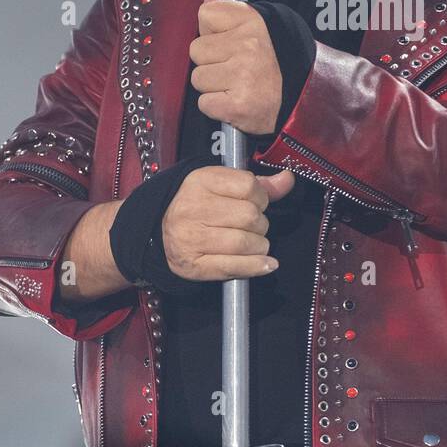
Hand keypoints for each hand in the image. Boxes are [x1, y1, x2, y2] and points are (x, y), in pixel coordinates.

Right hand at [162, 164, 295, 279]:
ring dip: (259, 245)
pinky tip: (266, 263)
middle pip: (250, 216)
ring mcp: (191, 238)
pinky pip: (234, 266)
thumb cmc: (197, 206)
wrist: (159, 232)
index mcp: (201, 181)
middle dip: (260, 223)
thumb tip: (287, 180)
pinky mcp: (194, 265)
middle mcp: (192, 208)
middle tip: (252, 226)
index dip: (261, 197)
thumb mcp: (222, 186)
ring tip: (253, 242)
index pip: (249, 186)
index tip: (256, 203)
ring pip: (245, 242)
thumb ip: (258, 184)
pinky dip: (256, 266)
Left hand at [190, 0, 283, 134]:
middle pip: (196, 49)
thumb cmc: (278, 64)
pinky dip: (217, 106)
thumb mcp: (259, 28)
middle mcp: (248, 45)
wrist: (301, 99)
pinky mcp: (237, 105)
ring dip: (213, 85)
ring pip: (198, 78)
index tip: (229, 42)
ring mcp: (242, 76)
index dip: (213, 32)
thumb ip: (230, 12)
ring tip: (237, 85)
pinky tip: (236, 100)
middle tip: (236, 68)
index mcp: (253, 22)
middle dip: (211, 61)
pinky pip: (204, 103)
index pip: (206, 14)